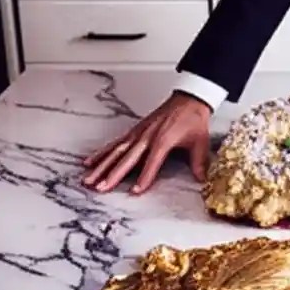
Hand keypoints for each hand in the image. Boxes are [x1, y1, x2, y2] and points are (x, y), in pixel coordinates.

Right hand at [81, 92, 211, 194]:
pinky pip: (115, 143)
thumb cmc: (193, 118)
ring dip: (101, 166)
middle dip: (113, 174)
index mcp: (163, 140)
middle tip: (100, 188)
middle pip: (127, 158)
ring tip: (88, 179)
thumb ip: (198, 162)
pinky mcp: (134, 131)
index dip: (144, 177)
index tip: (135, 191)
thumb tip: (201, 179)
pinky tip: (90, 162)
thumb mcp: (200, 141)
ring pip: (116, 152)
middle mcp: (147, 137)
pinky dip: (102, 153)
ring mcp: (138, 133)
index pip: (152, 162)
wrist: (189, 99)